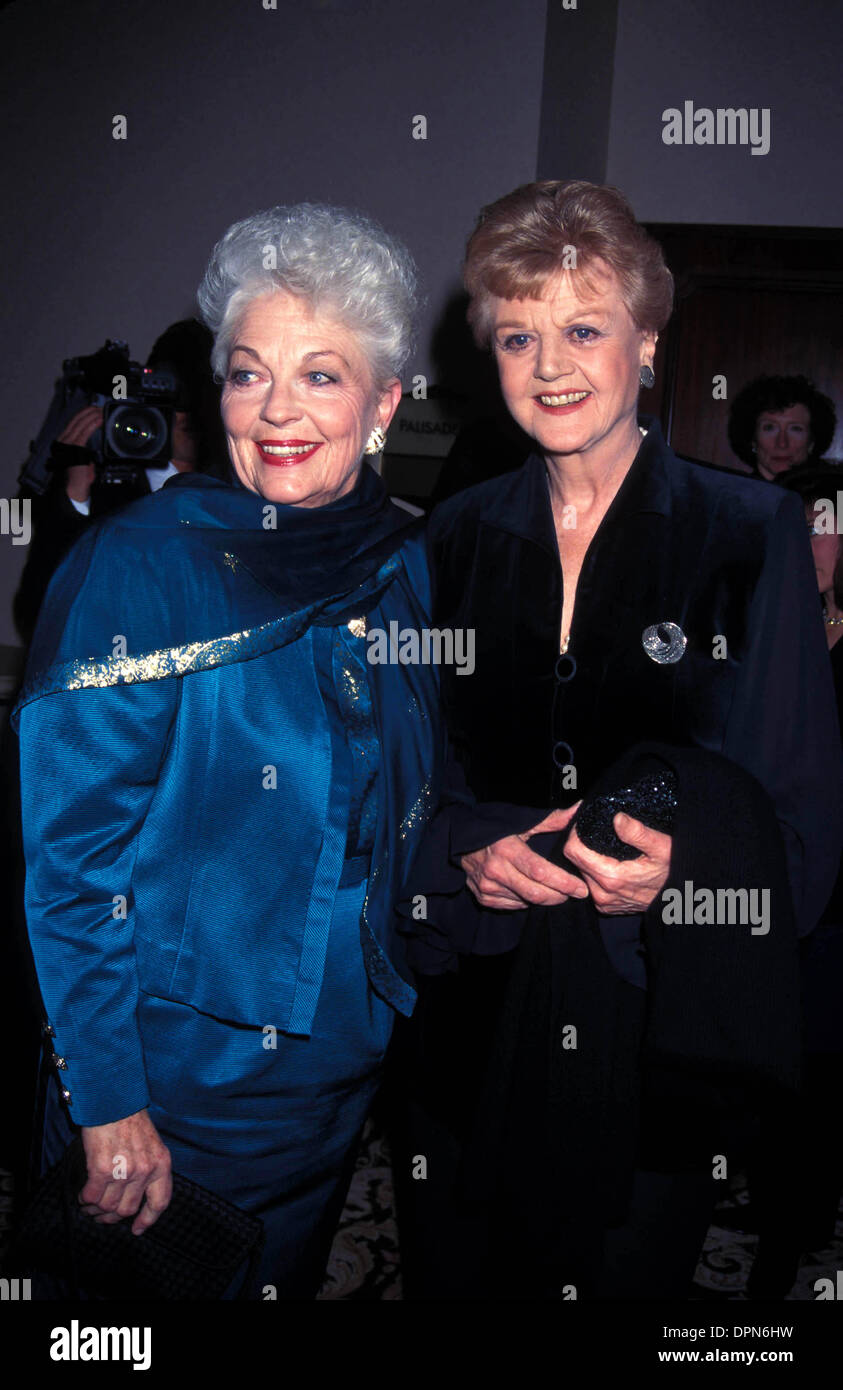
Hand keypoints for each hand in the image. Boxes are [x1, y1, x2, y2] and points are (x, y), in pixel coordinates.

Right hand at [56, 406, 101, 501]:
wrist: (74, 487)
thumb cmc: (79, 475)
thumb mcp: (82, 458)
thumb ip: (85, 448)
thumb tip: (94, 441)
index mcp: (63, 441)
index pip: (73, 423)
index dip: (83, 414)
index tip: (92, 409)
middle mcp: (63, 440)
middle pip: (76, 420)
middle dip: (89, 412)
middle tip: (99, 408)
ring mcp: (67, 443)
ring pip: (80, 424)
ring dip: (92, 416)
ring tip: (101, 412)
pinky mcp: (75, 447)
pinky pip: (85, 432)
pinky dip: (93, 424)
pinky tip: (99, 420)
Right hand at [79, 1108, 171, 1234]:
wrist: (114, 1101)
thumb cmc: (131, 1119)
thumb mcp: (152, 1143)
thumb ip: (149, 1167)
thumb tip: (135, 1193)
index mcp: (162, 1164)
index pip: (160, 1202)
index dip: (148, 1220)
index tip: (137, 1229)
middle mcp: (145, 1171)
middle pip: (128, 1210)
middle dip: (113, 1217)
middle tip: (102, 1215)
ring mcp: (124, 1172)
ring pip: (108, 1207)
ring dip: (95, 1210)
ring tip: (89, 1206)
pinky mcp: (102, 1170)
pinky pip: (92, 1197)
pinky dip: (85, 1200)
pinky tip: (83, 1196)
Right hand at [460, 804, 588, 910]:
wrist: (461, 840)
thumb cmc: (496, 830)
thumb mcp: (522, 822)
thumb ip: (552, 820)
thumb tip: (580, 808)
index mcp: (506, 849)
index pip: (541, 872)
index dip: (564, 883)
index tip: (581, 888)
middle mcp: (495, 870)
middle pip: (536, 893)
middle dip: (560, 896)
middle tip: (574, 893)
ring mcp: (488, 886)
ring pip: (526, 902)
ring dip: (545, 899)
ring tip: (554, 891)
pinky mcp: (483, 897)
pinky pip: (514, 906)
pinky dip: (527, 902)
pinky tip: (532, 891)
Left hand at [563, 812, 671, 914]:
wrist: (683, 898)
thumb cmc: (674, 870)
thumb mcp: (662, 847)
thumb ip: (638, 833)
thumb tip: (617, 819)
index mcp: (611, 878)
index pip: (573, 851)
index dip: (576, 832)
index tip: (586, 821)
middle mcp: (602, 894)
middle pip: (574, 861)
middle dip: (581, 842)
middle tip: (594, 828)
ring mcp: (603, 903)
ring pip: (582, 872)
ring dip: (588, 857)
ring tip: (602, 843)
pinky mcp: (606, 906)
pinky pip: (590, 884)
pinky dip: (595, 870)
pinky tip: (609, 861)